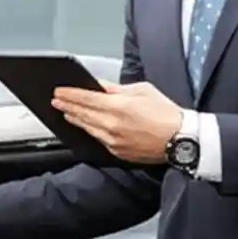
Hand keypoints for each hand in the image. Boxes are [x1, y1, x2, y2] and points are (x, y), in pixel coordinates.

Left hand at [52, 80, 181, 163]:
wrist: (181, 139)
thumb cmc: (166, 113)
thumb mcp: (143, 90)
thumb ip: (117, 89)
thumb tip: (99, 85)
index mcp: (119, 107)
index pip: (86, 99)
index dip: (70, 94)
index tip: (59, 91)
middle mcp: (113, 125)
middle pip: (82, 114)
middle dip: (67, 106)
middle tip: (56, 100)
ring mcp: (114, 141)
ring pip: (87, 128)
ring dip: (75, 119)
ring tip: (66, 112)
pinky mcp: (118, 152)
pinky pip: (98, 139)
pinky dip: (90, 131)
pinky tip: (85, 125)